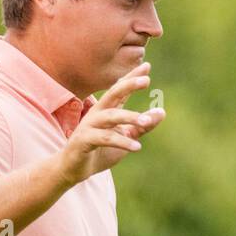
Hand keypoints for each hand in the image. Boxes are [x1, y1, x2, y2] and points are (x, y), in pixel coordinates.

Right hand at [58, 61, 165, 185]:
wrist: (74, 170)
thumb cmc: (100, 151)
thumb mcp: (126, 137)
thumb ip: (142, 126)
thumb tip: (162, 112)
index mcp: (106, 110)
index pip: (120, 90)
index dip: (132, 78)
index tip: (146, 65)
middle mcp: (97, 114)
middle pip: (112, 94)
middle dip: (128, 85)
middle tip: (145, 80)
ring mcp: (89, 126)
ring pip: (110, 116)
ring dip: (129, 117)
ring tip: (146, 121)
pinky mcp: (83, 140)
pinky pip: (105, 138)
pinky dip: (121, 141)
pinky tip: (137, 146)